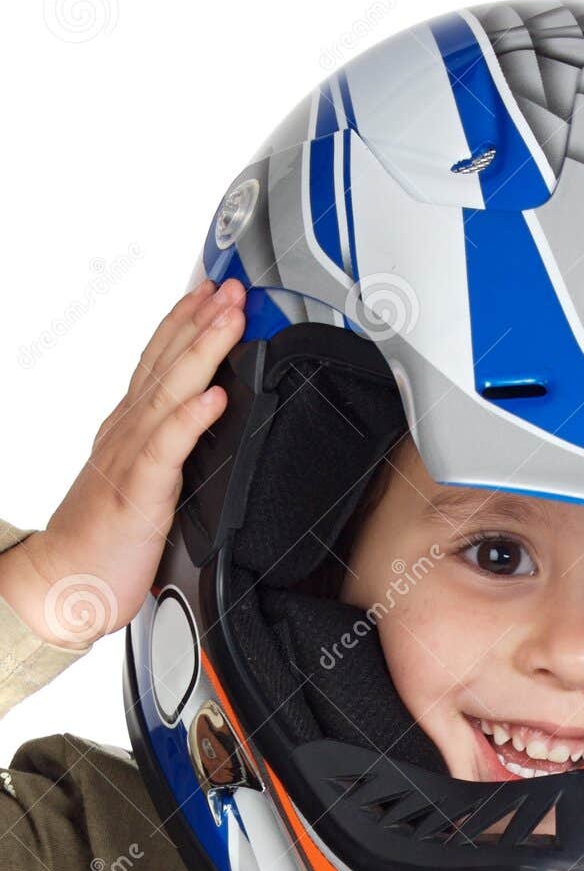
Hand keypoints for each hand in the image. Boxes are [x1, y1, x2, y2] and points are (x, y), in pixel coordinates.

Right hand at [0, 275, 245, 648]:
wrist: (64, 584)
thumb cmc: (103, 544)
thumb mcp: (142, 485)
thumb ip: (165, 454)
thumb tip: (200, 430)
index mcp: (129, 431)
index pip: (158, 363)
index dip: (186, 324)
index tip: (213, 293)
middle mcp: (127, 434)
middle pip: (167, 364)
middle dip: (201, 321)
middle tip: (232, 287)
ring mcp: (130, 459)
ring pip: (170, 392)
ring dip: (202, 351)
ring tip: (230, 319)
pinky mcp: (138, 494)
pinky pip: (167, 449)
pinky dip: (192, 419)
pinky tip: (214, 396)